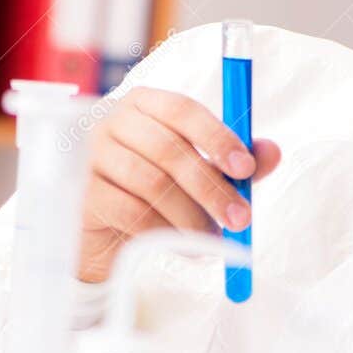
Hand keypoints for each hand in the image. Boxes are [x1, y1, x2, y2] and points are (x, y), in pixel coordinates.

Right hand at [79, 86, 281, 282]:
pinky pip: (130, 211)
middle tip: (240, 219)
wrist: (102, 234)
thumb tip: (272, 152)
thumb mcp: (196, 175)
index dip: (217, 138)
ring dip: (190, 216)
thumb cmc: (152, 194)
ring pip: (151, 184)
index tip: (247, 169)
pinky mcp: (79, 193)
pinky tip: (182, 247)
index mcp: (142, 104)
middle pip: (168, 149)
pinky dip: (164, 232)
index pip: (181, 109)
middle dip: (211, 188)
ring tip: (210, 239)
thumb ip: (232, 163)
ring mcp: (88, 157)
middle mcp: (111, 122)